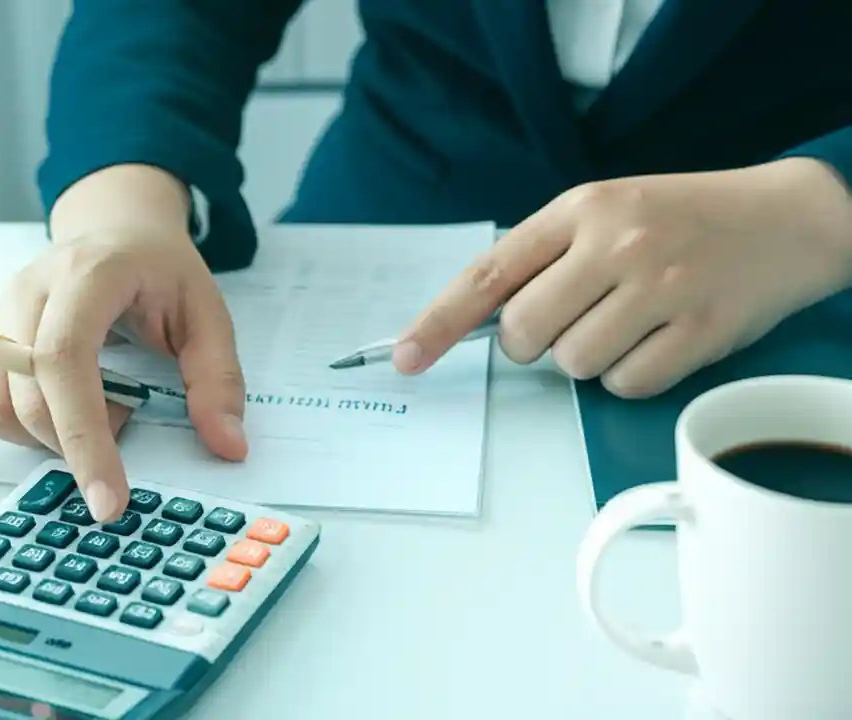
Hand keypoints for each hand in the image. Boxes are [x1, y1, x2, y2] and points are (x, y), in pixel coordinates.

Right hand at [0, 226, 247, 521]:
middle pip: (23, 393)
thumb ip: (218, 378)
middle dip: (71, 442)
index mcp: (87, 277)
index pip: (63, 361)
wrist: (117, 228)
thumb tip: (228, 445)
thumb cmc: (158, 270)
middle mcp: (28, 290)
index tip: (107, 499)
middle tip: (124, 420)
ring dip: (36, 435)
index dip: (82, 435)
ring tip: (87, 412)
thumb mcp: (207, 312)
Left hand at [394, 158, 851, 396]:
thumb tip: (478, 321)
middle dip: (532, 345)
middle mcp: (616, 243)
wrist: (785, 217)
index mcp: (580, 208)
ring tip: (628, 320)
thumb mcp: (605, 211)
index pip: (489, 274)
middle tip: (569, 322)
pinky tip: (659, 338)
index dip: (438, 322)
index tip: (404, 358)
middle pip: (525, 332)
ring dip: (588, 358)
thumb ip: (543, 257)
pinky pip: (627, 384)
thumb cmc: (677, 219)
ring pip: (574, 364)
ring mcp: (661, 286)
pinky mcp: (700, 329)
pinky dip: (631, 375)